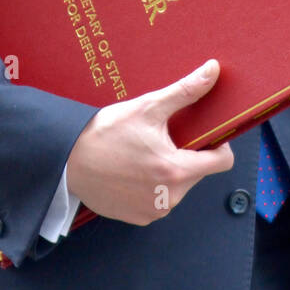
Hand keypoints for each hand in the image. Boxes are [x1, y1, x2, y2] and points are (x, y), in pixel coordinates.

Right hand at [65, 58, 234, 225]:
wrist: (67, 162)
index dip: (218, 144)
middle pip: (198, 172)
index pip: (222, 162)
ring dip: (169, 171)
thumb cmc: (106, 134)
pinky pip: (159, 200)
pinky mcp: (139, 218)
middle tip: (161, 138)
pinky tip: (133, 170)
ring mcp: (154, 211)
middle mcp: (170, 198)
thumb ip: (185, 91)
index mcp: (176, 171)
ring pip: (179, 187)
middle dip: (186, 154)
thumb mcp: (147, 107)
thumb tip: (212, 70)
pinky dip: (153, 186)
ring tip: (144, 153)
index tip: (204, 133)